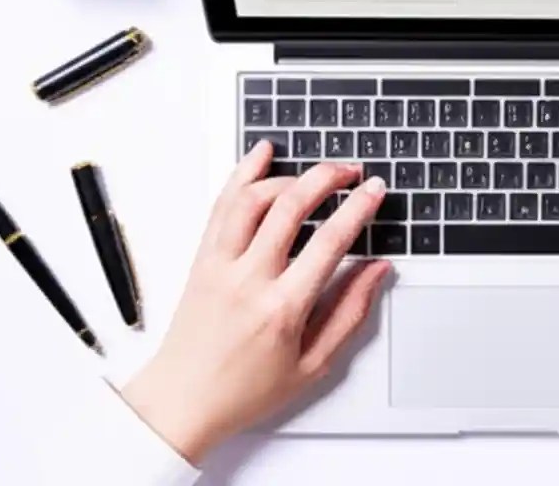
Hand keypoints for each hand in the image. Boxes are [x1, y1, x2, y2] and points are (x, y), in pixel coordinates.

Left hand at [119, 143, 390, 462]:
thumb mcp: (313, 365)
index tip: (374, 191)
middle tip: (350, 171)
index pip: (330, 241)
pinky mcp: (202, 260)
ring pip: (253, 198)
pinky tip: (261, 156)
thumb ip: (350, 313)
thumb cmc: (243, 390)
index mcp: (282, 308)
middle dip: (328, 177)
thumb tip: (376, 272)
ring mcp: (220, 265)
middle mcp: (248, 280)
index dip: (358, 208)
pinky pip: (222, 205)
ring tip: (315, 170)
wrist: (182, 401)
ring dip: (289, 174)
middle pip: (291, 206)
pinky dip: (243, 173)